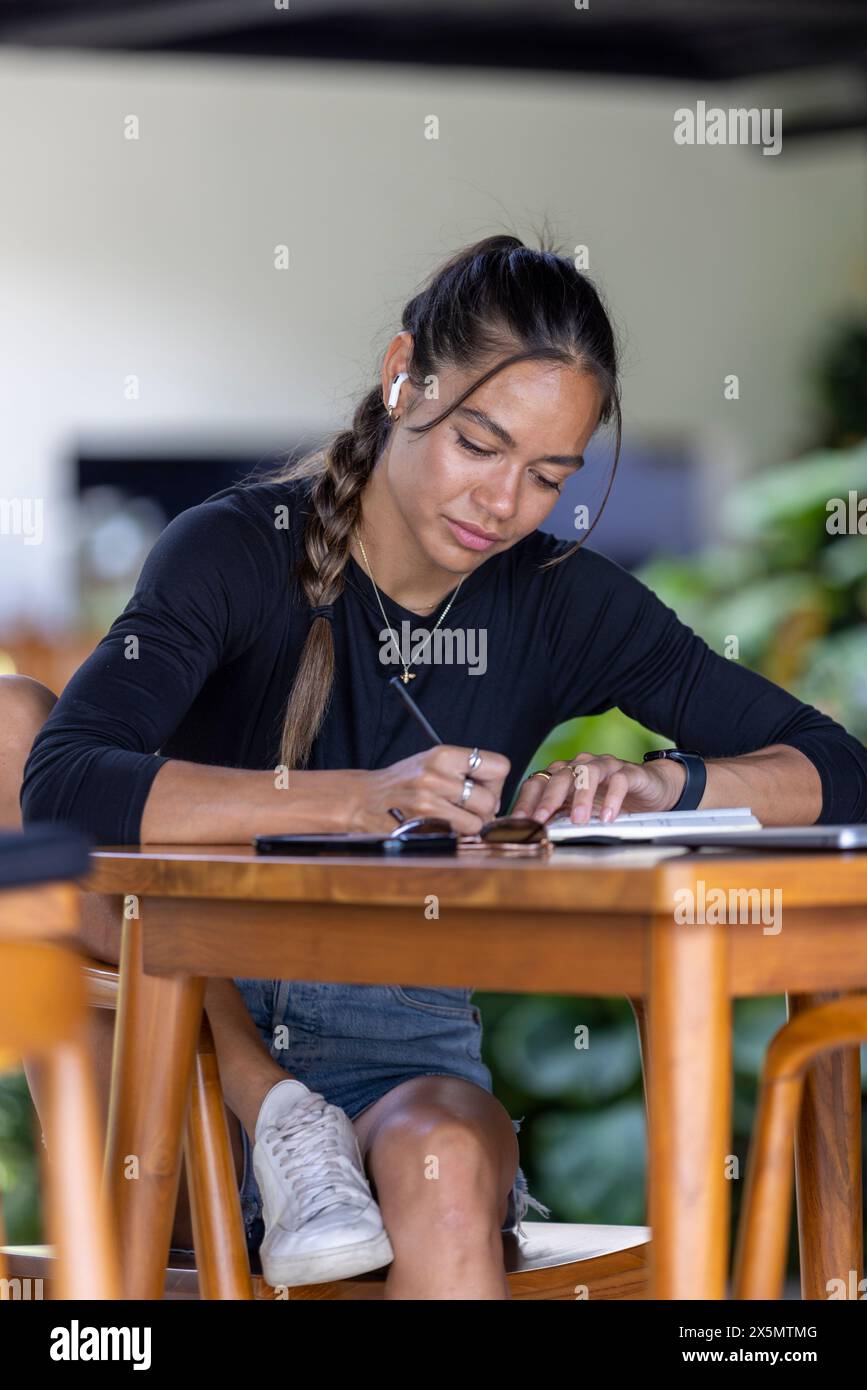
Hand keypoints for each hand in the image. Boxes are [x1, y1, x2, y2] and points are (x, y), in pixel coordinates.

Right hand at [354, 744, 511, 834]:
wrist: (363, 799)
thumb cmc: (404, 782)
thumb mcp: (432, 762)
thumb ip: (465, 771)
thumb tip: (499, 795)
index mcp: (443, 754)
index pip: (499, 766)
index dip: (496, 781)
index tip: (484, 786)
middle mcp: (436, 776)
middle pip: (490, 800)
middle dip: (484, 809)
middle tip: (468, 808)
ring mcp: (427, 803)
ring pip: (478, 823)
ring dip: (470, 826)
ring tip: (453, 819)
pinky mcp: (421, 826)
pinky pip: (458, 837)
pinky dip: (456, 836)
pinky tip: (442, 827)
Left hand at [510, 751, 685, 824]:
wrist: (651, 789)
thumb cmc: (609, 800)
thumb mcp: (580, 810)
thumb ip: (558, 816)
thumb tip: (531, 835)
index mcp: (563, 774)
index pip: (538, 782)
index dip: (526, 801)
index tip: (519, 822)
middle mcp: (581, 766)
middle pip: (559, 776)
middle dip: (548, 798)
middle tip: (541, 819)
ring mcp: (605, 766)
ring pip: (587, 774)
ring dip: (581, 797)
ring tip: (578, 820)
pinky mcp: (629, 772)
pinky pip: (619, 780)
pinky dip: (613, 798)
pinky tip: (609, 817)